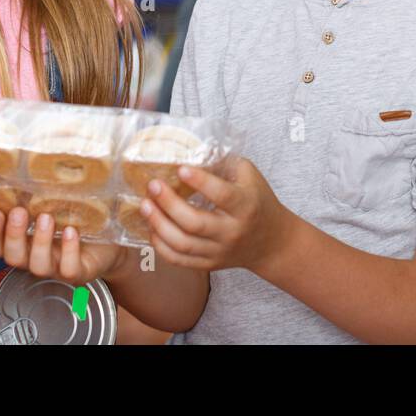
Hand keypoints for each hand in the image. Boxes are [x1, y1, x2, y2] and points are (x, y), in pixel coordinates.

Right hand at [0, 206, 137, 286]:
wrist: (111, 242)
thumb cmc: (77, 219)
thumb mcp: (54, 204)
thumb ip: (36, 193)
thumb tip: (24, 160)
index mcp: (24, 242)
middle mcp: (35, 257)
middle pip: (12, 257)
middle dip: (12, 235)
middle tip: (18, 212)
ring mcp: (56, 267)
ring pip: (38, 265)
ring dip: (40, 242)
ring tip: (46, 217)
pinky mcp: (79, 272)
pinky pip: (69, 269)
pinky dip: (69, 251)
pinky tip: (71, 231)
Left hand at [140, 158, 292, 271]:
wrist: (270, 241)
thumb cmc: (257, 201)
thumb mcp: (248, 175)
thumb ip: (222, 163)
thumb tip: (189, 151)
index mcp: (245, 206)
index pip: (222, 195)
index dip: (200, 182)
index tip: (180, 169)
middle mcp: (231, 231)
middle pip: (195, 223)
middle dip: (169, 204)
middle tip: (153, 186)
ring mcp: (219, 251)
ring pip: (183, 244)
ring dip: (159, 225)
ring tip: (145, 205)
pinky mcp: (209, 264)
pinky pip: (179, 260)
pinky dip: (161, 246)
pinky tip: (151, 228)